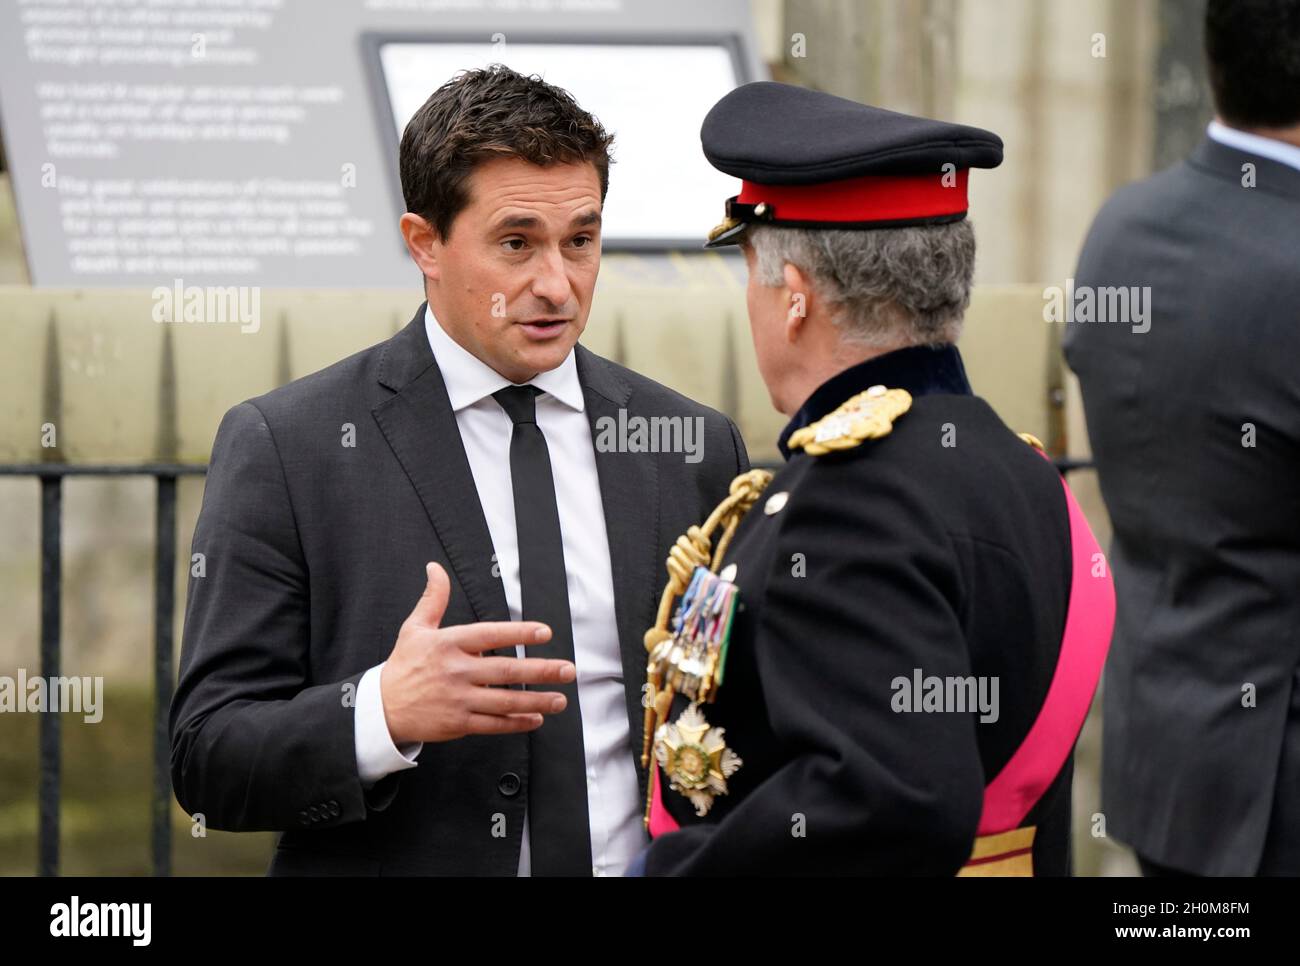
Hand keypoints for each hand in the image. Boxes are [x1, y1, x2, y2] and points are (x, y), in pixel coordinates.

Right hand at [380, 562, 575, 743]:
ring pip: (505, 701)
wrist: (381, 709)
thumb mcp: (414, 628)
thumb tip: (436, 568)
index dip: (519, 633)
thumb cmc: (404, 665)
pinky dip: (517, 722)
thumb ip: (433, 599)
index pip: (490, 634)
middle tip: (568, 669)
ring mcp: (458, 699)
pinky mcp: (458, 723)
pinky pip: (494, 724)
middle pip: (506, 671)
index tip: (545, 632)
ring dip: (537, 700)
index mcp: (449, 644)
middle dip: (541, 670)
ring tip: (560, 699)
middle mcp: (456, 671)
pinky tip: (536, 717)